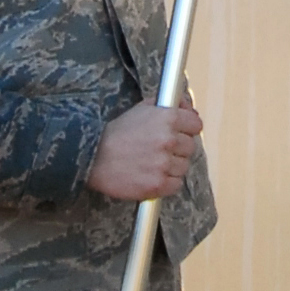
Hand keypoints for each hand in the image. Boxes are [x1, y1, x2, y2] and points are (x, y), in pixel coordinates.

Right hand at [87, 99, 203, 200]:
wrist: (93, 156)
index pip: (196, 125)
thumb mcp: (142, 109)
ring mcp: (164, 164)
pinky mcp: (158, 184)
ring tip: (154, 163)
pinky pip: (176, 184)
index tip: (181, 133)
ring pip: (184, 167)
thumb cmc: (116, 132)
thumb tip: (187, 108)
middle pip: (190, 147)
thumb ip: (168, 106)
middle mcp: (169, 140)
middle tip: (161, 150)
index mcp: (168, 118)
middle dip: (178, 148)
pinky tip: (153, 175)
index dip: (188, 129)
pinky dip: (167, 182)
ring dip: (172, 166)